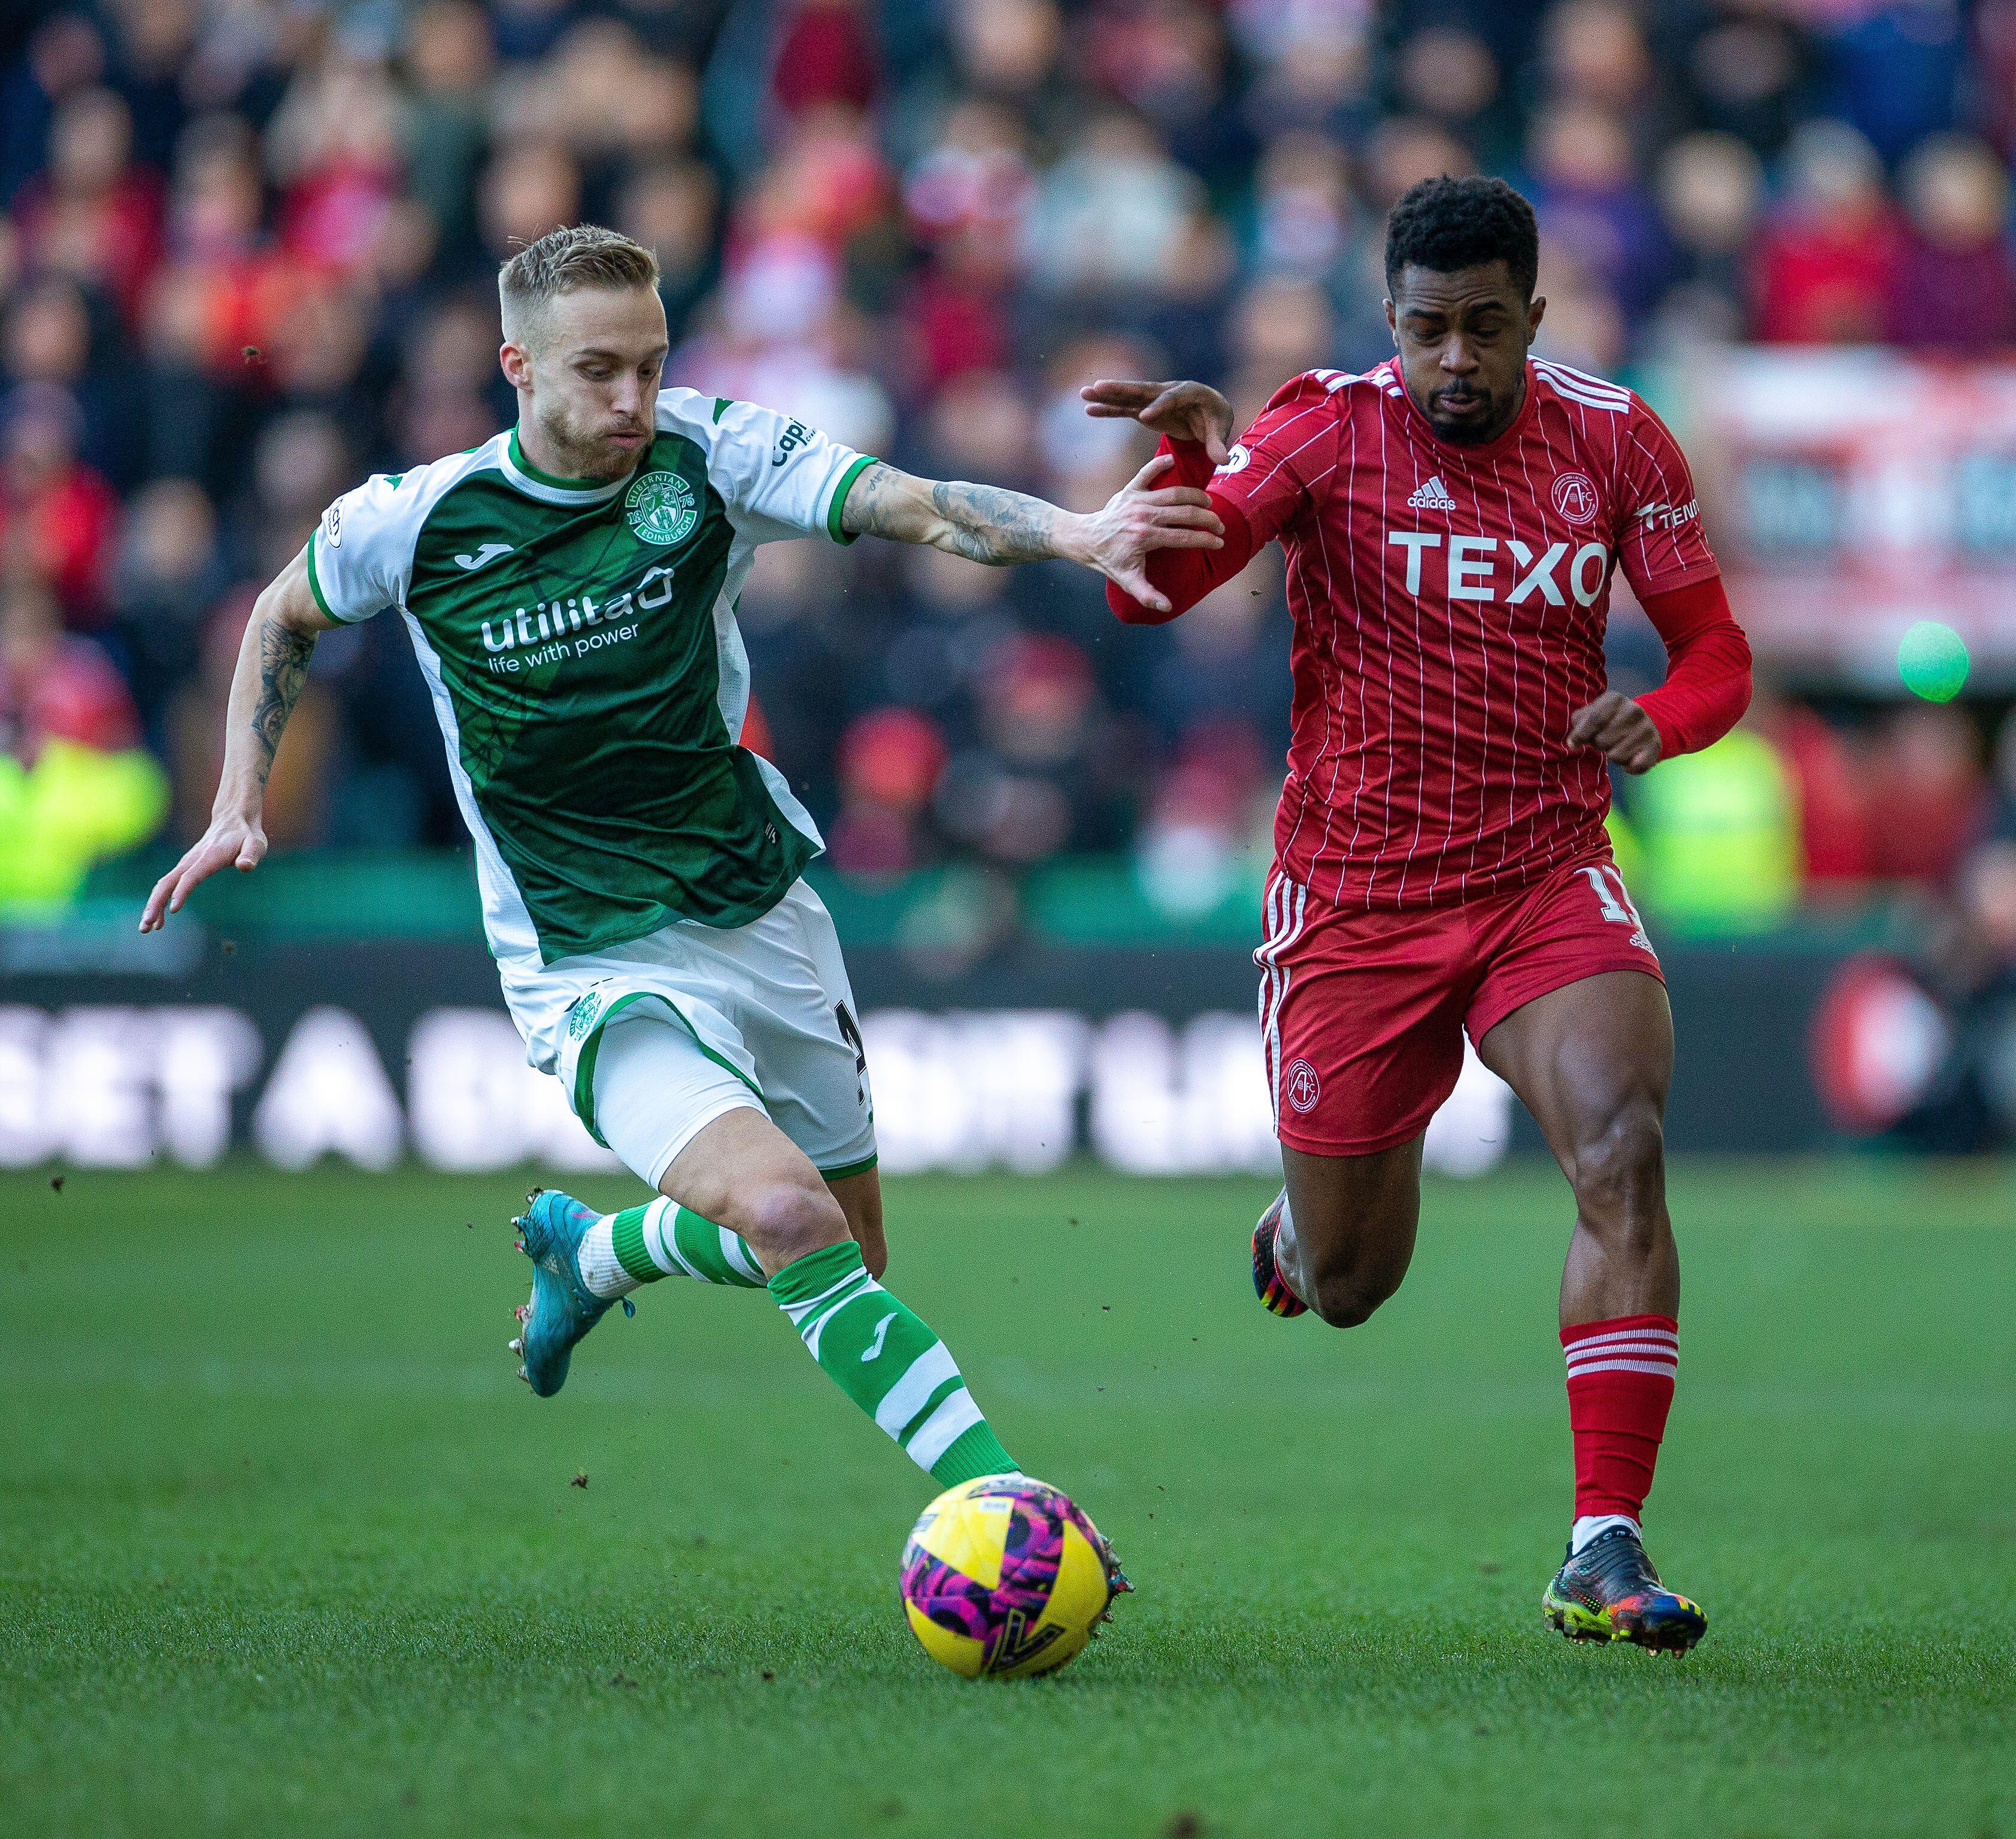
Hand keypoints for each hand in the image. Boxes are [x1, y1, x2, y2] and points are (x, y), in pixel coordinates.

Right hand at [139, 810, 266, 931]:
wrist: (233, 819)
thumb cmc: (246, 835)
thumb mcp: (256, 844)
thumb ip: (251, 855)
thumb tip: (245, 867)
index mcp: (209, 857)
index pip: (192, 876)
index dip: (182, 891)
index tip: (174, 909)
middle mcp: (192, 860)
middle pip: (168, 882)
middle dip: (156, 904)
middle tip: (147, 926)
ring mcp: (186, 864)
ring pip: (164, 885)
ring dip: (153, 905)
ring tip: (146, 928)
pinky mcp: (185, 868)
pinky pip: (169, 885)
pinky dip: (160, 901)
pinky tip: (160, 920)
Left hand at [1078, 453, 1223, 613]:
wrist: (1086, 539)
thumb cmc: (1110, 561)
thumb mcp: (1127, 581)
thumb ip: (1148, 595)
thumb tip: (1167, 608)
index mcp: (1146, 538)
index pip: (1185, 537)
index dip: (1206, 540)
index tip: (1219, 543)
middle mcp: (1144, 516)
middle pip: (1186, 513)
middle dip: (1208, 519)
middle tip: (1220, 525)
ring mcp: (1137, 500)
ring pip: (1175, 492)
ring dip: (1196, 496)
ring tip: (1209, 503)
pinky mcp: (1130, 489)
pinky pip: (1147, 471)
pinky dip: (1160, 463)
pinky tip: (1174, 461)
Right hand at [1080, 379, 1236, 465]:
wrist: (1209, 411)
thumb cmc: (1215, 419)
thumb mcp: (1219, 429)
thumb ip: (1217, 443)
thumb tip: (1222, 460)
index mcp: (1189, 392)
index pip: (1172, 398)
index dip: (1159, 406)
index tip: (1145, 416)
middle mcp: (1168, 390)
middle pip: (1143, 389)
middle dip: (1122, 388)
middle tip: (1100, 386)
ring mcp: (1154, 399)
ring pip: (1129, 396)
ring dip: (1107, 395)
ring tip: (1085, 392)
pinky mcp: (1145, 409)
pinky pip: (1124, 408)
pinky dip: (1108, 408)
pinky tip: (1089, 409)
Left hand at [1567, 692, 1662, 773]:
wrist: (1646, 723)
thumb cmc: (1609, 720)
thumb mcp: (1592, 712)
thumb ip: (1579, 722)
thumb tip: (1573, 742)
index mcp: (1614, 699)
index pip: (1593, 720)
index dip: (1580, 736)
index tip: (1573, 743)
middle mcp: (1633, 711)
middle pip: (1601, 741)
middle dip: (1598, 744)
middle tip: (1606, 739)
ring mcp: (1646, 729)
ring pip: (1615, 756)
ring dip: (1613, 755)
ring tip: (1619, 745)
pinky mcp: (1654, 747)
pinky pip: (1633, 766)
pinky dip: (1629, 766)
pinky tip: (1631, 756)